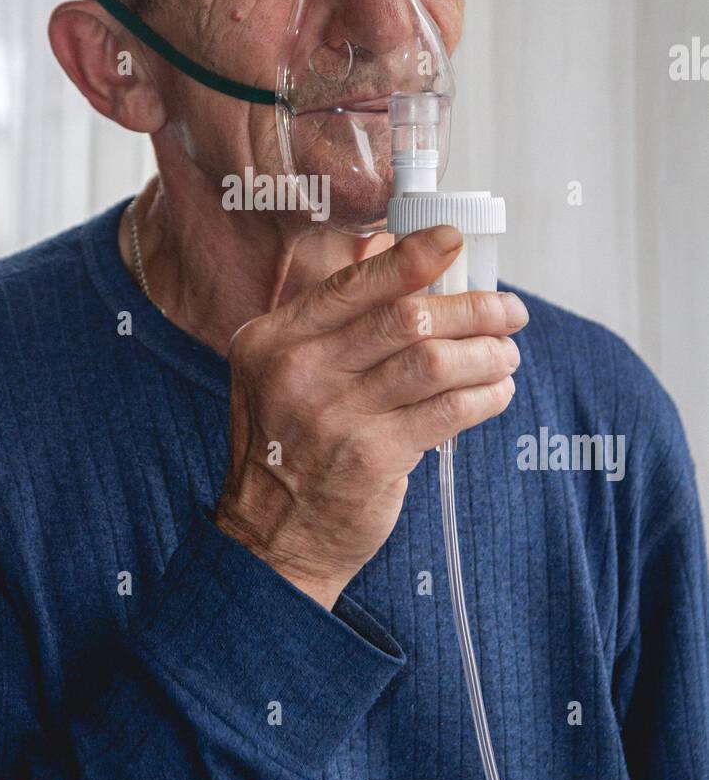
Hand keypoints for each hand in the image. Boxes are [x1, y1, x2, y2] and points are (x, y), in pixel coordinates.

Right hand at [214, 226, 527, 609]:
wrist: (271, 538)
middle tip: (508, 310)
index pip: (355, 283)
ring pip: (434, 362)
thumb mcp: (280, 371)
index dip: (413, 256)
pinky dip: (484, 395)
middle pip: (406, 318)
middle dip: (472, 307)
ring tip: (506, 353)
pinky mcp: (372, 459)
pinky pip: (448, 412)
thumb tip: (386, 245)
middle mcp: (298, 372)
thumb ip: (330, 313)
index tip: (455, 241)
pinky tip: (496, 392)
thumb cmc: (288, 445)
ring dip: (486, 352)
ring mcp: (334, 417)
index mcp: (274, 340)